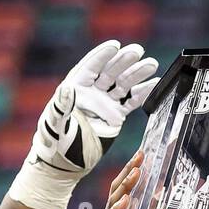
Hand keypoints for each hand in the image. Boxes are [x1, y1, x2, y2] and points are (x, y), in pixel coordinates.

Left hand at [13, 41, 158, 208]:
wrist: (64, 162)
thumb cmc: (54, 141)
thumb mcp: (56, 123)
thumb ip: (61, 106)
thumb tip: (67, 89)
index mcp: (76, 88)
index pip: (91, 66)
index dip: (103, 55)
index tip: (115, 46)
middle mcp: (92, 92)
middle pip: (110, 71)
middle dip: (124, 61)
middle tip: (138, 52)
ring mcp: (104, 104)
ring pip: (123, 84)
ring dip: (137, 74)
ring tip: (152, 65)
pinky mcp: (115, 116)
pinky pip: (131, 102)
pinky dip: (142, 94)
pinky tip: (153, 85)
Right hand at [79, 150, 142, 208]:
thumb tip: (158, 200)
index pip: (122, 188)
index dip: (130, 171)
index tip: (141, 155)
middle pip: (117, 188)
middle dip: (128, 170)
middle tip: (140, 155)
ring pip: (113, 201)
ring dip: (125, 185)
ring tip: (136, 172)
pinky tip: (126, 200)